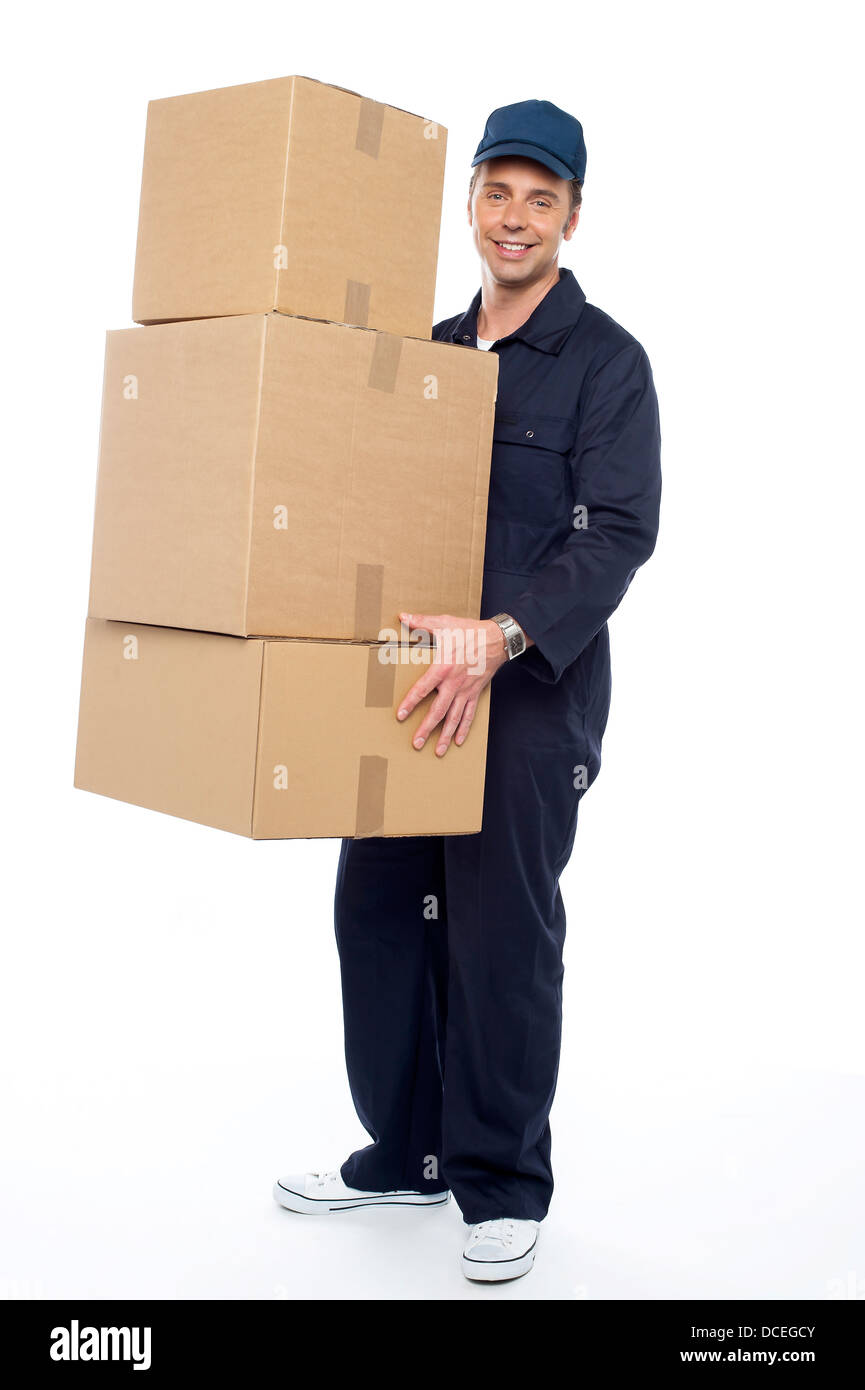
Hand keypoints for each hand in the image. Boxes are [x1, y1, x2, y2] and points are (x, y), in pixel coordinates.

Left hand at [396, 611, 508, 755]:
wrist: (497, 639)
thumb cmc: (470, 631)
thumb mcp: (445, 623)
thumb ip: (422, 623)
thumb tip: (402, 616)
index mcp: (443, 668)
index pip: (423, 689)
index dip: (410, 703)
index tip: (400, 716)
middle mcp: (454, 684)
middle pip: (439, 711)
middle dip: (427, 729)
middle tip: (416, 743)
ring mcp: (466, 691)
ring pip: (455, 718)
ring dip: (445, 735)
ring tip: (436, 751)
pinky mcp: (475, 693)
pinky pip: (470, 714)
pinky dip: (464, 729)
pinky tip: (458, 741)